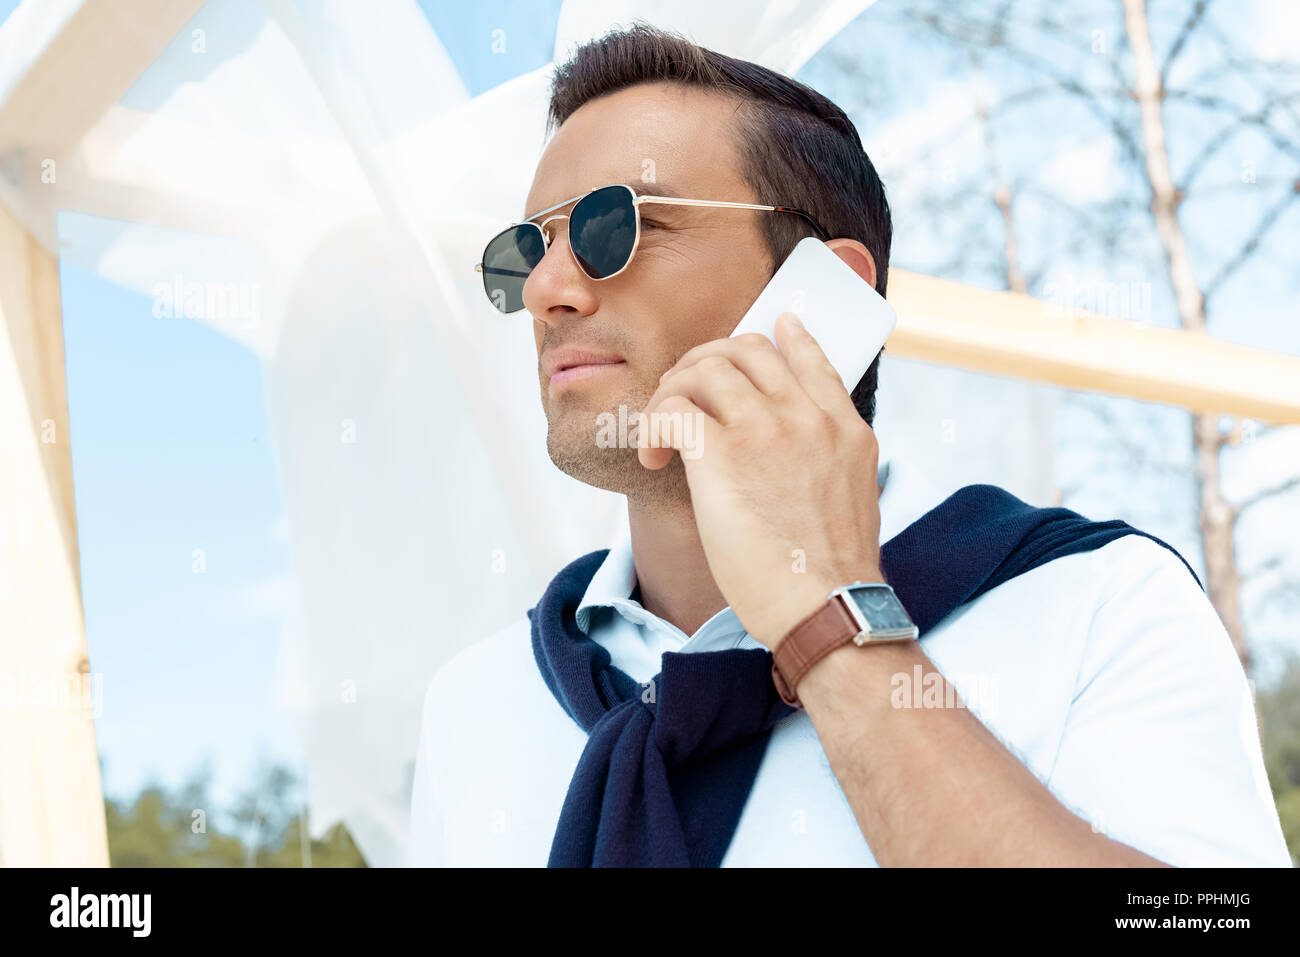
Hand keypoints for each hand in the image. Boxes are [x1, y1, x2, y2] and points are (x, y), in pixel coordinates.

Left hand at [638, 312, 885, 650]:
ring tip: (663, 435)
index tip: (769, 327)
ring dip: (672, 393)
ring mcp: (766, 429)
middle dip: (704, 364)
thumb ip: (827, 462)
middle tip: (683, 399)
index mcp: (844, 429)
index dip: (782, 337)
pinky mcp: (723, 454)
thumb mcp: (853, 500)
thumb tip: (794, 460)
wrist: (827, 608)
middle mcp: (807, 417)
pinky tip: (654, 457)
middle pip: (746, 349)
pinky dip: (654, 424)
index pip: (810, 357)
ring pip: (704, 368)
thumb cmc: (829, 576)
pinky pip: (674, 408)